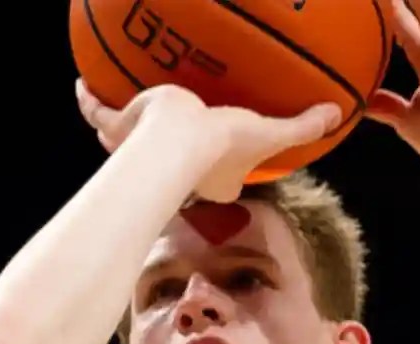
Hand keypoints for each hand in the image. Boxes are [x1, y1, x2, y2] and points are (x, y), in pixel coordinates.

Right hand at [75, 80, 340, 202]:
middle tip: (177, 140)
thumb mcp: (271, 132)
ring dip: (126, 130)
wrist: (180, 139)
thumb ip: (302, 127)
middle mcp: (178, 172)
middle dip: (178, 157)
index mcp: (215, 180)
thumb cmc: (225, 144)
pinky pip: (101, 114)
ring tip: (122, 115)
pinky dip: (91, 101)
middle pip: (176, 165)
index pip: (224, 182)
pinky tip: (82, 84)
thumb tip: (337, 114)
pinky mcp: (123, 127)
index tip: (231, 161)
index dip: (228, 177)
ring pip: (132, 140)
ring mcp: (146, 151)